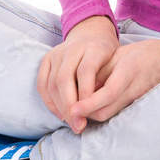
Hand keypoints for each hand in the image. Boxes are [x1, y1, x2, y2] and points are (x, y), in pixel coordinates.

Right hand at [37, 17, 119, 132]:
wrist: (91, 34)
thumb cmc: (108, 55)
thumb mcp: (117, 62)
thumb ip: (109, 81)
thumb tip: (98, 111)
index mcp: (94, 47)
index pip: (85, 71)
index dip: (86, 95)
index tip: (89, 115)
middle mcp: (73, 48)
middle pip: (64, 78)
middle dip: (70, 106)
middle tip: (79, 126)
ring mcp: (58, 53)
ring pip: (52, 83)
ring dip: (60, 107)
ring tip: (71, 123)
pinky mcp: (47, 58)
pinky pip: (42, 83)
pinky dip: (49, 101)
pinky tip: (60, 114)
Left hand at [68, 36, 159, 129]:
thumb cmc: (146, 52)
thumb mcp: (121, 53)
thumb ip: (102, 69)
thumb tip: (81, 88)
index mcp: (129, 70)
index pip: (107, 93)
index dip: (88, 104)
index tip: (72, 110)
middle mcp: (134, 88)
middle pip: (106, 111)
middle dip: (85, 114)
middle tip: (69, 109)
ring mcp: (138, 98)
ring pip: (110, 114)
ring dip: (92, 115)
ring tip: (77, 108)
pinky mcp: (138, 104)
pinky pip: (117, 112)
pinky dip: (102, 111)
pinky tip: (93, 105)